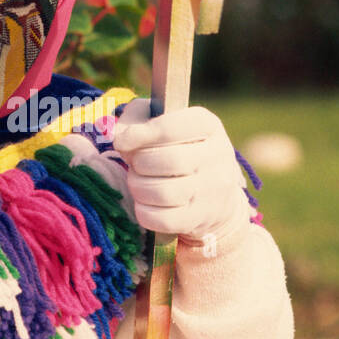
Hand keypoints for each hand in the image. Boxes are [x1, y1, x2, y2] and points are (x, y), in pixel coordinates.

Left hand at [112, 100, 247, 244]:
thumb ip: (137, 119)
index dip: (140, 134)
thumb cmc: (180, 150)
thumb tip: (120, 139)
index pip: (172, 127)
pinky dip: (144, 212)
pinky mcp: (200, 218)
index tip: (122, 142)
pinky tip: (147, 203)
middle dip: (139, 164)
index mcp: (208, 125)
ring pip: (162, 192)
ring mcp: (211, 190)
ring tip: (140, 183)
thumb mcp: (164, 123)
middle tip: (135, 165)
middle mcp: (216, 156)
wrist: (217, 197)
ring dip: (138, 187)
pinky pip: (162, 219)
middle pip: (166, 160)